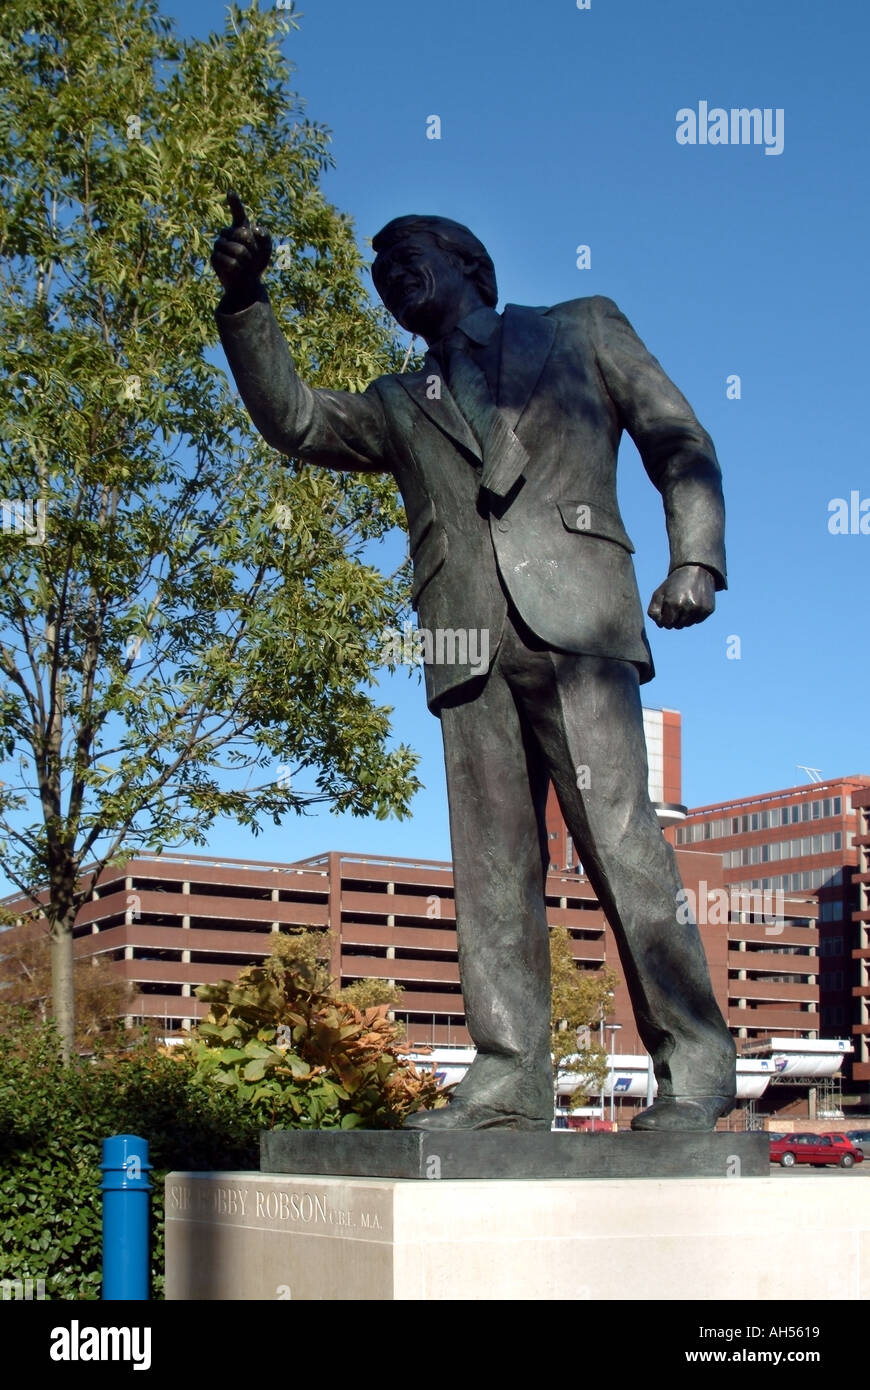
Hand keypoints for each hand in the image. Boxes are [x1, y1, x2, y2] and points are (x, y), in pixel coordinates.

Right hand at [211, 191, 272, 305]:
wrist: (246, 283)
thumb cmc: (256, 264)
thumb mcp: (266, 249)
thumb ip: (265, 236)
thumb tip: (254, 229)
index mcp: (240, 228)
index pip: (238, 213)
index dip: (234, 203)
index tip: (231, 192)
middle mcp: (228, 233)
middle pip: (243, 235)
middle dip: (253, 249)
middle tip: (253, 258)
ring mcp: (219, 244)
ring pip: (237, 251)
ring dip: (247, 261)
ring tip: (245, 265)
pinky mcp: (214, 258)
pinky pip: (230, 262)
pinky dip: (238, 269)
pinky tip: (237, 271)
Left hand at [648, 564, 714, 628]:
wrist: (695, 570)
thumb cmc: (674, 584)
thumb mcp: (659, 593)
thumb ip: (653, 611)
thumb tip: (660, 625)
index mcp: (673, 603)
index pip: (666, 624)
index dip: (664, 619)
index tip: (666, 611)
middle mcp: (687, 607)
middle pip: (677, 626)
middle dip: (674, 619)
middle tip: (675, 606)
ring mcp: (699, 609)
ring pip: (687, 624)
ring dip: (683, 618)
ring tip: (684, 604)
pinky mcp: (708, 609)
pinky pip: (697, 621)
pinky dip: (693, 616)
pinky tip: (693, 603)